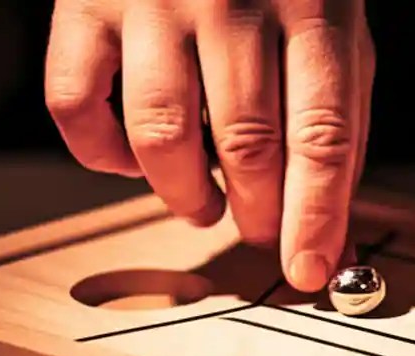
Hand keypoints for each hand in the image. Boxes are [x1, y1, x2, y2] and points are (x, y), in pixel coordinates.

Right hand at [45, 0, 374, 291]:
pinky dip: (104, 155)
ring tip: (204, 202)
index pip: (321, 135)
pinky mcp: (86, 4)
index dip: (316, 218)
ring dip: (186, 195)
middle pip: (246, 144)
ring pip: (161, 137)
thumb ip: (337, 137)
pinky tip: (137, 157)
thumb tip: (334, 246)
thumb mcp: (335, 37)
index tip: (309, 270)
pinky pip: (76, 106)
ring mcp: (153, 0)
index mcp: (312, 6)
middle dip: (258, 215)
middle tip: (261, 229)